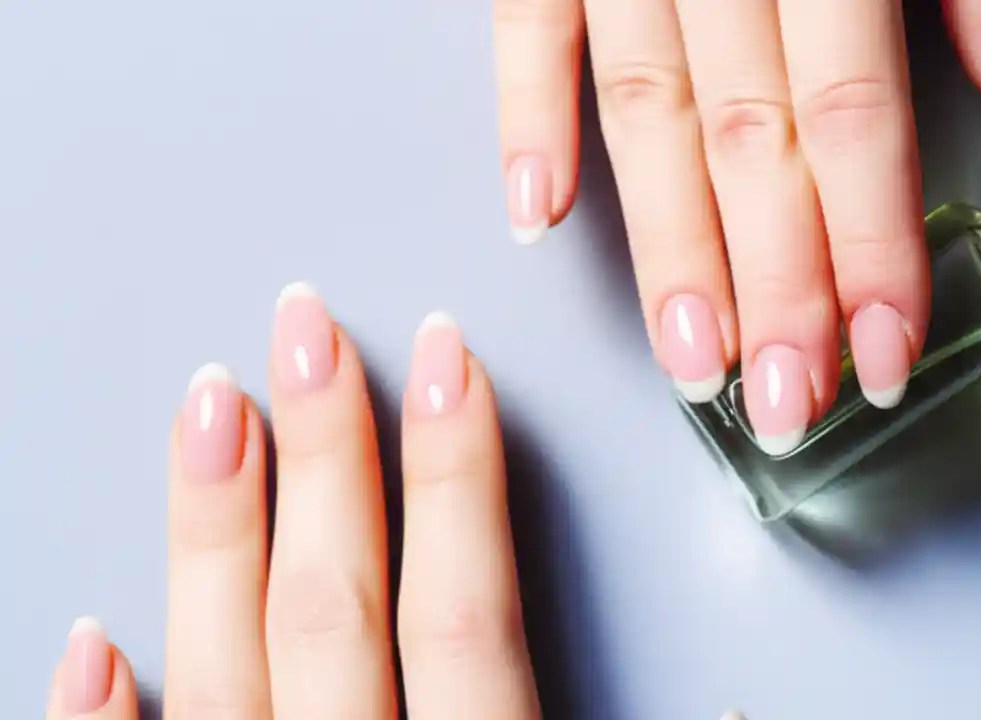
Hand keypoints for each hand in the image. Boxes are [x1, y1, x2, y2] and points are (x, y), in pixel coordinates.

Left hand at [44, 284, 540, 717]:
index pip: (462, 618)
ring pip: (225, 669)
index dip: (456, 480)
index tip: (451, 365)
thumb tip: (572, 652)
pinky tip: (93, 641)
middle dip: (328, 458)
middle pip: (335, 610)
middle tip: (312, 338)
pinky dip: (103, 715)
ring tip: (210, 407)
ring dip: (216, 533)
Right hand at [494, 0, 980, 453]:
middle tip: (787, 398)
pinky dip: (525, 115)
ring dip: (662, 245)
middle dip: (770, 283)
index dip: (867, 243)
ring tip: (690, 357)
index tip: (882, 347)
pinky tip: (539, 210)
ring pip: (643, 113)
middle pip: (746, 140)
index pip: (851, 117)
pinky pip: (527, 28)